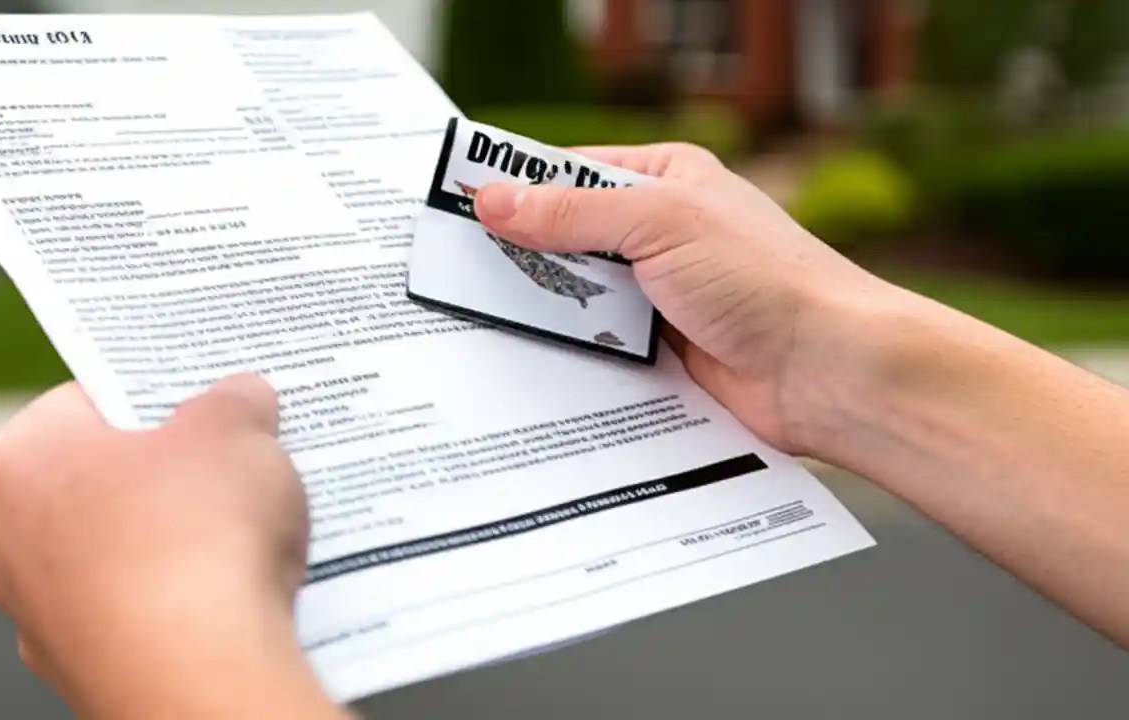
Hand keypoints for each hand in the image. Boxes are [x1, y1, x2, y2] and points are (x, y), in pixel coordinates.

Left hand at [0, 375, 342, 718]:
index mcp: (21, 461)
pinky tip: (238, 597)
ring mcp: (43, 617)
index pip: (86, 400)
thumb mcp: (236, 430)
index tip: (205, 399)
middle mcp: (9, 541)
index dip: (156, 393)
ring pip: (122, 554)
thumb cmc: (197, 542)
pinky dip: (185, 603)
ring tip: (251, 533)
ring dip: (179, 541)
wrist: (200, 679)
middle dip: (171, 471)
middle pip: (104, 480)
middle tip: (236, 460)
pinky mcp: (87, 671)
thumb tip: (243, 399)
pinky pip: (144, 615)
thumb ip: (235, 401)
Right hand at [481, 144, 1128, 645]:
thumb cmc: (764, 279)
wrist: (825, 371)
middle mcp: (661, 233)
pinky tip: (532, 353)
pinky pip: (596, 344)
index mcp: (666, 180)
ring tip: (483, 311)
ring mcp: (659, 294)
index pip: (571, 173)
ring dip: (545, 304)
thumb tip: (495, 200)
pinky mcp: (659, 350)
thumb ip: (572, 212)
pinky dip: (568, 349)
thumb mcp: (659, 222)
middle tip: (456, 265)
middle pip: (567, 236)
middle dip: (521, 252)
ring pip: (577, 294)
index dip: (515, 187)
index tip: (459, 204)